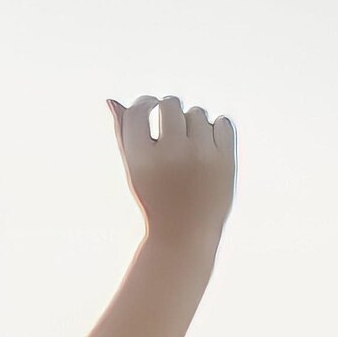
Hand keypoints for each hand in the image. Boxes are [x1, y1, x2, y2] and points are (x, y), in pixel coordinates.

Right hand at [107, 95, 235, 249]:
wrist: (184, 236)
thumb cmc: (155, 200)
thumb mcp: (134, 170)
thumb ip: (124, 135)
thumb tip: (112, 101)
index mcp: (142, 159)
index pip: (140, 110)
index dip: (145, 103)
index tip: (150, 108)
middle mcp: (170, 154)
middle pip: (170, 104)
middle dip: (170, 111)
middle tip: (172, 128)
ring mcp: (200, 156)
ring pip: (197, 113)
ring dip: (194, 125)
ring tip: (190, 150)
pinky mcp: (225, 160)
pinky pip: (222, 123)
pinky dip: (216, 132)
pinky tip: (208, 150)